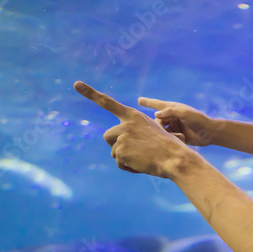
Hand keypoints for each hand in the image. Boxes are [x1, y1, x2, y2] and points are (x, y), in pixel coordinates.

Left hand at [75, 81, 189, 176]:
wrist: (175, 158)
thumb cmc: (168, 146)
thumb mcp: (152, 130)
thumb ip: (135, 130)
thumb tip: (124, 143)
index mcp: (133, 115)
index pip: (108, 102)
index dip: (90, 93)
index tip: (76, 84)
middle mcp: (125, 124)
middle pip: (108, 137)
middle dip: (117, 145)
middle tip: (137, 150)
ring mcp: (122, 137)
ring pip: (114, 152)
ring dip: (126, 157)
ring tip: (144, 157)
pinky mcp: (120, 151)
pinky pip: (120, 163)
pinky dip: (129, 167)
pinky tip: (142, 164)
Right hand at [138, 97, 217, 146]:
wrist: (210, 133)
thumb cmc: (199, 120)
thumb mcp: (185, 113)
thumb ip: (170, 112)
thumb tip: (156, 114)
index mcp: (173, 108)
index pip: (157, 104)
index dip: (147, 102)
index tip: (139, 100)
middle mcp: (171, 117)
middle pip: (156, 121)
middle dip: (159, 126)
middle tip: (167, 130)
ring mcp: (173, 127)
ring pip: (160, 131)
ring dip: (167, 134)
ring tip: (179, 135)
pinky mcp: (176, 136)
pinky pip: (167, 138)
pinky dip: (172, 139)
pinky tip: (182, 139)